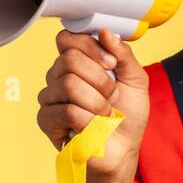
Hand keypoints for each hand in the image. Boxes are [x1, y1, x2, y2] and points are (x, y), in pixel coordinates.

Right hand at [36, 27, 149, 179]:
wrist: (124, 150)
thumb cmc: (128, 116)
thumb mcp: (136, 79)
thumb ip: (123, 54)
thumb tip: (105, 32)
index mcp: (77, 62)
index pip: (67, 38)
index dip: (91, 47)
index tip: (111, 63)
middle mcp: (59, 76)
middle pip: (69, 60)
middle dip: (100, 79)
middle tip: (112, 96)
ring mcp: (50, 97)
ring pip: (68, 85)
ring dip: (97, 102)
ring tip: (105, 114)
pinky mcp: (46, 120)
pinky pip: (66, 111)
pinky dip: (89, 120)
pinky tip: (94, 127)